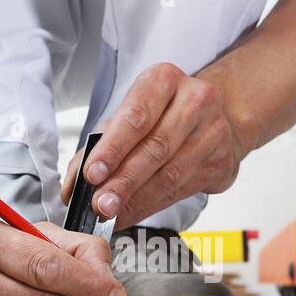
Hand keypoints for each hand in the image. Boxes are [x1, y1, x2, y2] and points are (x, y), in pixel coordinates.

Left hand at [61, 62, 249, 227]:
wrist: (214, 118)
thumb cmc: (162, 116)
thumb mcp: (127, 117)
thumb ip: (96, 147)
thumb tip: (72, 187)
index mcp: (164, 80)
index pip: (136, 117)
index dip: (113, 149)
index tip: (92, 175)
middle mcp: (195, 100)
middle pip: (155, 148)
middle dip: (124, 182)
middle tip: (100, 205)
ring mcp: (214, 131)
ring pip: (171, 174)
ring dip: (138, 200)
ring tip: (113, 215)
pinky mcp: (223, 160)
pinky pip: (183, 189)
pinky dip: (154, 205)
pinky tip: (134, 213)